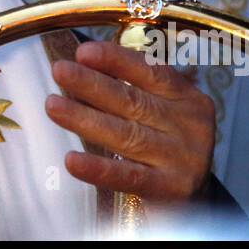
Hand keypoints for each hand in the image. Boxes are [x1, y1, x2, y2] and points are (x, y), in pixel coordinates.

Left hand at [45, 40, 214, 201]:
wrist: (197, 196)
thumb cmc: (166, 143)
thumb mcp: (161, 109)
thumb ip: (131, 89)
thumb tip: (81, 68)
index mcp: (186, 97)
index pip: (150, 71)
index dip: (116, 59)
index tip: (83, 52)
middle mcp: (187, 125)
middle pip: (133, 101)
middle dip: (92, 84)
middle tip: (59, 71)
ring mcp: (181, 158)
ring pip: (125, 135)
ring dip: (85, 119)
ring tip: (52, 105)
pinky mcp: (170, 190)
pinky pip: (128, 177)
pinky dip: (98, 168)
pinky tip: (72, 160)